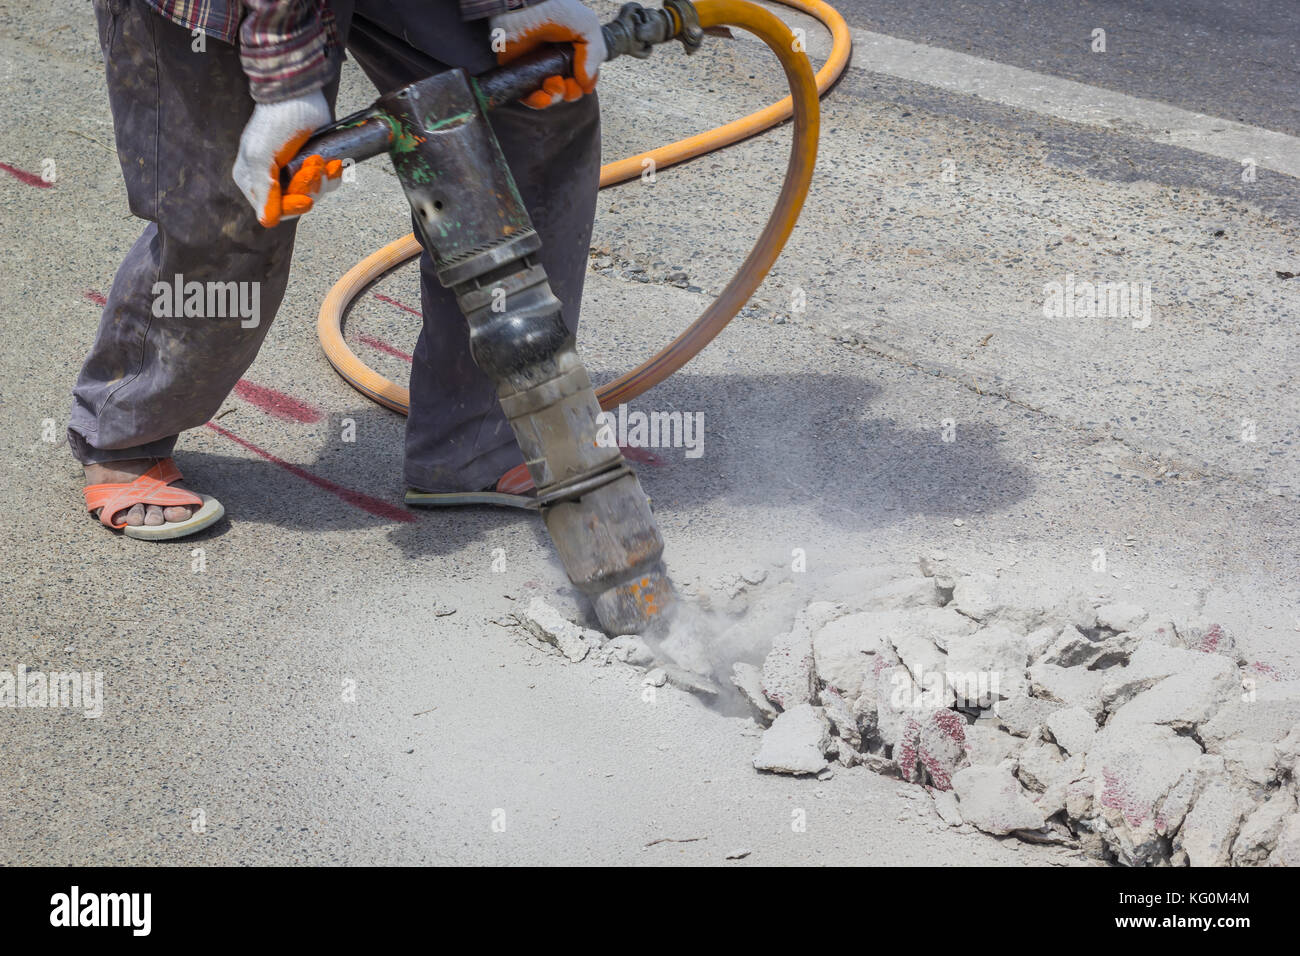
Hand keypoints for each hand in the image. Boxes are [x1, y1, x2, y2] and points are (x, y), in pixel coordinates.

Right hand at [232, 89, 340, 226]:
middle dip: (310, 187)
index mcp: (253, 180)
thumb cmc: (274, 123)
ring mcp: (294, 172)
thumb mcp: (262, 157)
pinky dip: (334, 174)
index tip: (306, 199)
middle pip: (298, 204)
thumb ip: (265, 190)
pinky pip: (328, 182)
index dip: (292, 207)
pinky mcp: (313, 164)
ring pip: (315, 193)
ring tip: (321, 158)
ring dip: (323, 179)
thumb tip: (267, 222)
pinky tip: (335, 163)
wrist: (298, 95)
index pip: (274, 211)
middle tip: (314, 165)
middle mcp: (273, 180)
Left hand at [490, 0, 606, 108]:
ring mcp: (537, 68)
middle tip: (566, 82)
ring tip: (553, 83)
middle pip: (568, 90)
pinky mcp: (518, 73)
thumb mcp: (587, 26)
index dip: (585, 83)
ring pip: (550, 96)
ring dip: (555, 97)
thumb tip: (587, 85)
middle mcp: (555, 60)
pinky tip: (542, 96)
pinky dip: (537, 102)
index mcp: (573, 50)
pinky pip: (529, 97)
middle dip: (571, 92)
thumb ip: (594, 55)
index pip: (584, 76)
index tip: (583, 81)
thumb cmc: (554, 8)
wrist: (524, 5)